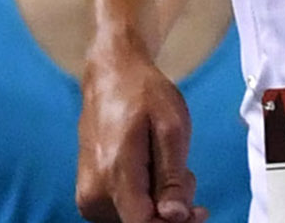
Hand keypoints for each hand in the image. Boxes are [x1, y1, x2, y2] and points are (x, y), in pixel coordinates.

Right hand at [77, 43, 206, 222]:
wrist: (110, 75)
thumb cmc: (143, 94)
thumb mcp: (172, 128)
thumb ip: (172, 177)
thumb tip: (175, 217)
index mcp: (115, 174)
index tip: (197, 209)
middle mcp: (93, 192)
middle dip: (171, 209)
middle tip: (186, 174)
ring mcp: (87, 196)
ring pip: (135, 219)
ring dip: (159, 203)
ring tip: (166, 165)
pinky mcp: (88, 195)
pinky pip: (125, 212)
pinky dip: (145, 199)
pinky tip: (153, 173)